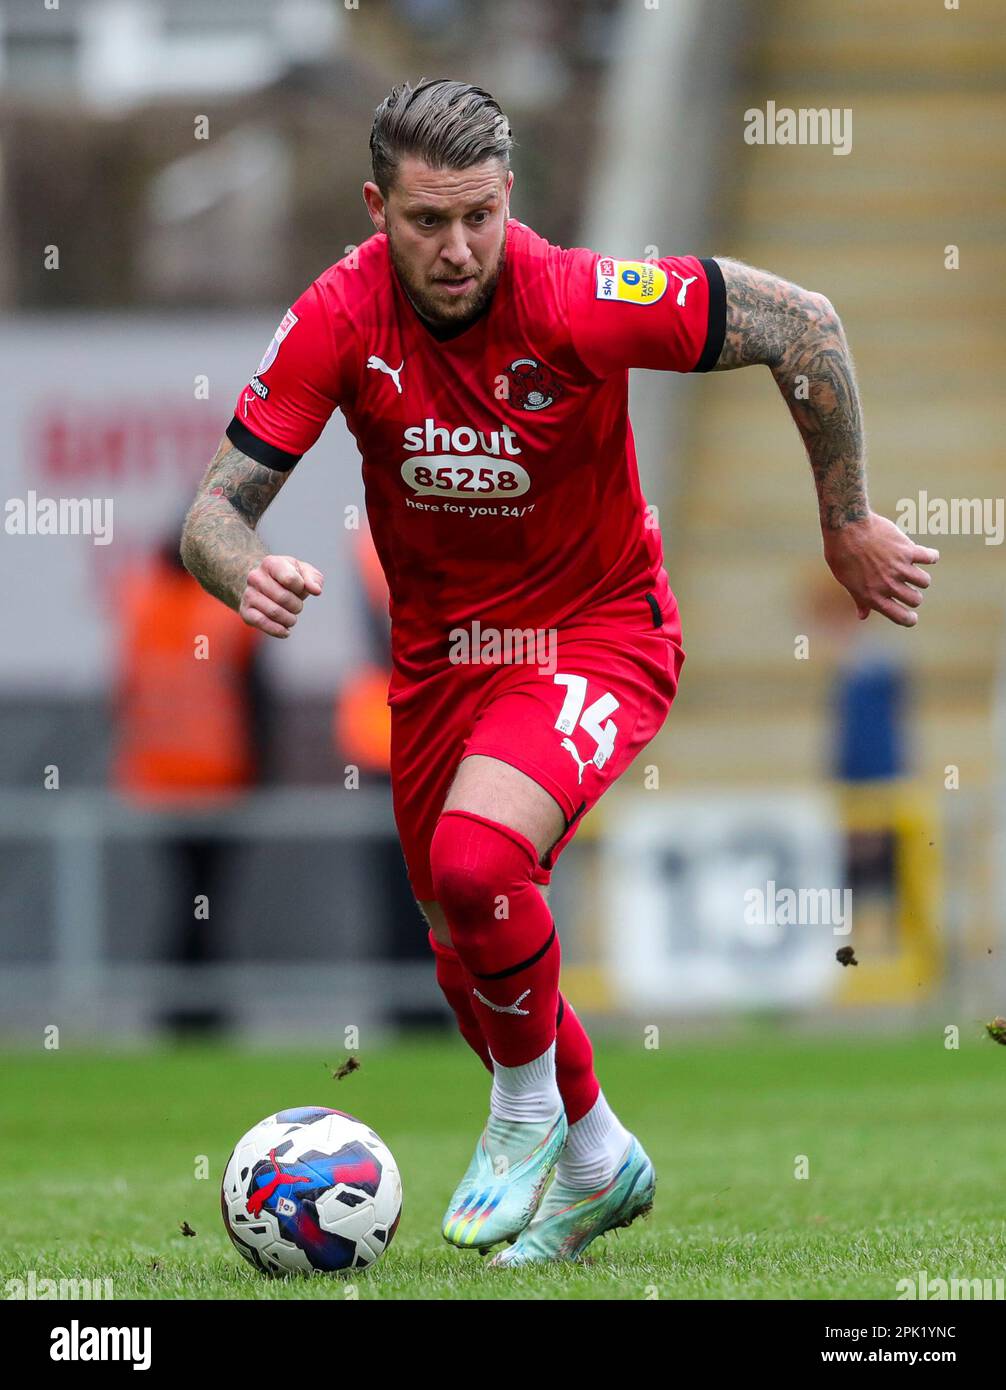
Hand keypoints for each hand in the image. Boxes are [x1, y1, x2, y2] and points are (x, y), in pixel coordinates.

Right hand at [240, 554, 323, 637]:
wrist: (263, 585)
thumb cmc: (288, 578)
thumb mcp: (303, 572)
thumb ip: (314, 578)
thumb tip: (316, 590)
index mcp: (271, 563)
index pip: (290, 579)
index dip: (301, 587)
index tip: (300, 588)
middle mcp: (255, 577)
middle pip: (283, 598)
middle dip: (297, 606)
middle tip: (296, 606)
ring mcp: (248, 594)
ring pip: (274, 612)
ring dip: (290, 619)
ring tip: (291, 617)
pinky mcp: (246, 612)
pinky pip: (262, 623)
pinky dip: (278, 630)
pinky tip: (285, 631)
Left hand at [823, 511, 938, 627]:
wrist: (847, 528)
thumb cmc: (842, 555)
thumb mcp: (846, 581)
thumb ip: (859, 599)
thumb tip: (863, 616)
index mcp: (873, 596)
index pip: (900, 617)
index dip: (909, 620)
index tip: (912, 617)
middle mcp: (888, 585)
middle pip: (915, 599)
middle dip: (913, 595)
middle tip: (906, 586)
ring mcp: (899, 568)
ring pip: (924, 581)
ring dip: (920, 577)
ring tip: (912, 569)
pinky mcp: (907, 551)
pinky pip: (930, 558)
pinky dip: (931, 556)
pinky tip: (926, 555)